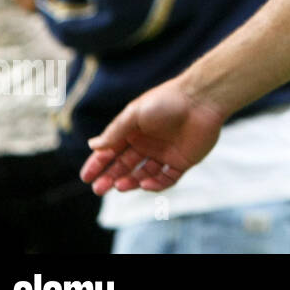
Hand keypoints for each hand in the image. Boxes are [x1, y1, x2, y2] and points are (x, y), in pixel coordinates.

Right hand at [80, 78, 225, 196]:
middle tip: (99, 189)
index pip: (111, 151)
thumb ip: (115, 131)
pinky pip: (167, 178)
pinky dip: (156, 184)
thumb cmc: (167, 101)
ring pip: (143, 174)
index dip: (98, 164)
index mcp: (134, 131)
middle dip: (111, 177)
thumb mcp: (135, 114)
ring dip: (131, 182)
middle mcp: (148, 143)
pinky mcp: (182, 161)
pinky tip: (145, 184)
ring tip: (121, 185)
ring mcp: (165, 153)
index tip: (86, 177)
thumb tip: (92, 145)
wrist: (202, 100)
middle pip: (125, 166)